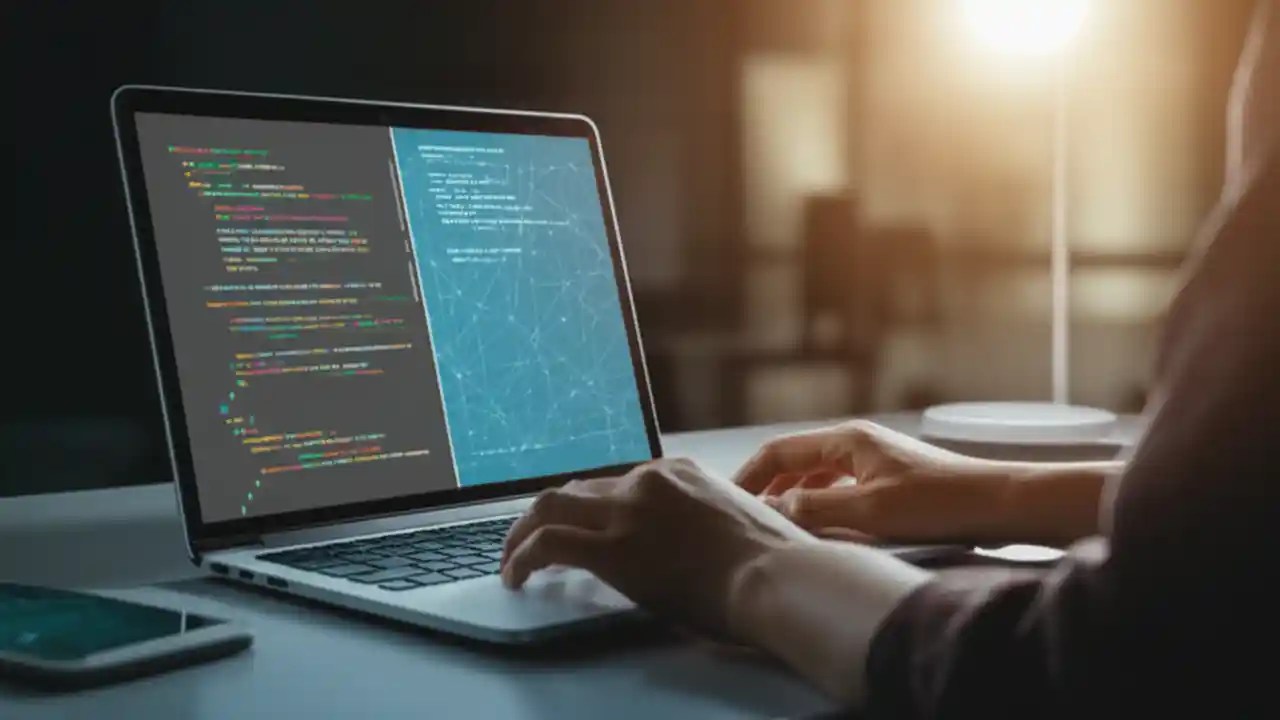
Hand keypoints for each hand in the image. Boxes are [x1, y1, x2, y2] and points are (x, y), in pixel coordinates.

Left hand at [500, 458, 812, 636]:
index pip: (618, 484)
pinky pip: (548, 543)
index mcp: (681, 473)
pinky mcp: (614, 548)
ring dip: (522, 532)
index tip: (584, 529)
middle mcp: (649, 482)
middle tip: (531, 541)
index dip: (592, 510)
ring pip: (550, 506)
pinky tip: (516, 577)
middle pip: (579, 489)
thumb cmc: (777, 564)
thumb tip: (708, 548)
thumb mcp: (744, 525)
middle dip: (550, 515)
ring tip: (511, 559)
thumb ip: (713, 525)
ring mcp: (629, 511)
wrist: (778, 576)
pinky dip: (522, 556)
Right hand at [734, 420, 1012, 543]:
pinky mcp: (892, 483)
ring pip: (817, 479)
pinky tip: (819, 531)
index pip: (778, 451)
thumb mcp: (870, 510)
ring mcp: (875, 462)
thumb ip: (815, 509)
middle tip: (744, 519)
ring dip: (793, 500)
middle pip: (795, 463)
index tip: (726, 503)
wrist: (1002, 504)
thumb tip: (771, 509)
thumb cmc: (939, 504)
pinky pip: (840, 491)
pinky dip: (820, 507)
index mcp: (847, 440)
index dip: (747, 477)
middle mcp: (858, 444)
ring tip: (775, 529)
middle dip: (767, 489)